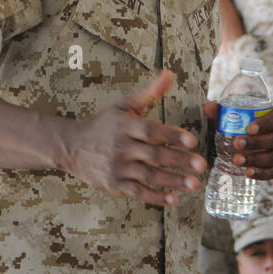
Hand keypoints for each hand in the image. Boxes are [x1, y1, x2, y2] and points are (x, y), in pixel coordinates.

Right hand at [63, 69, 207, 206]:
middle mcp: (121, 147)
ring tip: (194, 184)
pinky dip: (154, 197)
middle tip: (201, 165)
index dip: (171, 135)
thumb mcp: (123, 105)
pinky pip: (136, 192)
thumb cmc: (102, 124)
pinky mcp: (114, 184)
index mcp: (125, 126)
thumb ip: (149, 92)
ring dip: (172, 181)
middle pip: (153, 155)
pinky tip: (172, 199)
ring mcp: (117, 167)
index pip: (151, 131)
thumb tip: (170, 74)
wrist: (71, 147)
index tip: (191, 140)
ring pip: (148, 176)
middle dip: (179, 161)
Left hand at [203, 103, 272, 182]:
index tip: (249, 128)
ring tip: (236, 160)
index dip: (266, 123)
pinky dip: (261, 174)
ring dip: (256, 159)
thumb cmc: (241, 125)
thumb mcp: (231, 116)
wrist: (247, 144)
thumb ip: (221, 111)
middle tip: (236, 144)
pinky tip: (248, 173)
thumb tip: (208, 108)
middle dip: (256, 143)